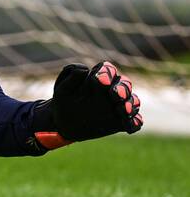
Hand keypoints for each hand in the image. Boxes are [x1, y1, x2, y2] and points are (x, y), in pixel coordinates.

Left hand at [29, 60, 143, 150]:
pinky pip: (135, 122)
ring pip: (133, 101)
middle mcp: (113, 90)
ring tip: (123, 111)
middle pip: (125, 84)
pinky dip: (134, 123)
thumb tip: (85, 70)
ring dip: (130, 105)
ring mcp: (119, 106)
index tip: (99, 80)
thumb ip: (71, 76)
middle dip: (122, 88)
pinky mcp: (123, 122)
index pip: (108, 70)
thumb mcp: (62, 89)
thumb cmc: (64, 102)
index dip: (106, 72)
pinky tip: (129, 126)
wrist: (64, 124)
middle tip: (116, 95)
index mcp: (99, 79)